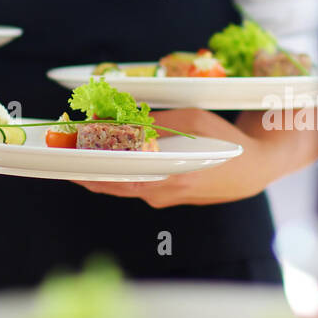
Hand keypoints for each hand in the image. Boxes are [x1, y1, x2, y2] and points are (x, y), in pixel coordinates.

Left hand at [73, 109, 282, 206]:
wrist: (255, 170)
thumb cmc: (226, 143)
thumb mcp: (192, 122)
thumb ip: (154, 123)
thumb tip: (116, 119)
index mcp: (166, 177)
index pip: (113, 175)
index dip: (84, 164)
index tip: (62, 154)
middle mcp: (160, 193)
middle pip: (109, 183)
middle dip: (84, 167)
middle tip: (61, 151)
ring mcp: (162, 198)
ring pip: (121, 184)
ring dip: (101, 167)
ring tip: (80, 150)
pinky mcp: (167, 196)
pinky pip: (135, 183)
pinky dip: (120, 170)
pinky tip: (111, 155)